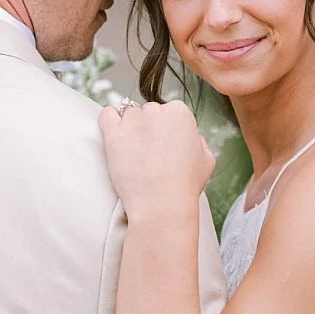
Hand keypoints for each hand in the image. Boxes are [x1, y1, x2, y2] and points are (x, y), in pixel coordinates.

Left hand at [98, 100, 215, 218]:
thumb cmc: (185, 185)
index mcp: (180, 112)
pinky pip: (107, 115)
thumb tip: (191, 136)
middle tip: (149, 154)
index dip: (167, 130)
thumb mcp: (206, 159)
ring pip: (128, 115)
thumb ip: (198, 140)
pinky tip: (115, 134)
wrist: (161, 203)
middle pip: (148, 112)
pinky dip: (110, 120)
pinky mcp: (113, 132)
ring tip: (134, 154)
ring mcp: (133, 120)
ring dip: (130, 129)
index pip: (169, 111)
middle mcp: (156, 110)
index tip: (165, 147)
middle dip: (148, 129)